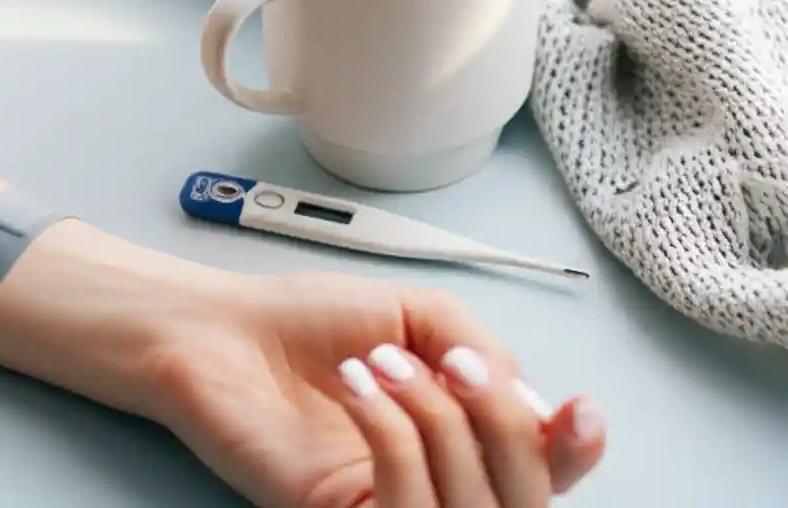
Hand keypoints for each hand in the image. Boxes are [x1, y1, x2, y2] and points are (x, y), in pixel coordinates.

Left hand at [148, 272, 605, 506]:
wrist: (221, 330)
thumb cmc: (303, 319)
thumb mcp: (413, 312)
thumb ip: (480, 347)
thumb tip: (526, 398)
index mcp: (455, 433)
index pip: (538, 468)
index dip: (573, 450)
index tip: (579, 409)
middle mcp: (428, 475)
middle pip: (520, 499)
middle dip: (504, 427)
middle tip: (461, 366)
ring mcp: (384, 498)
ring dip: (443, 424)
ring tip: (388, 363)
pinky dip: (394, 438)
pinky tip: (361, 386)